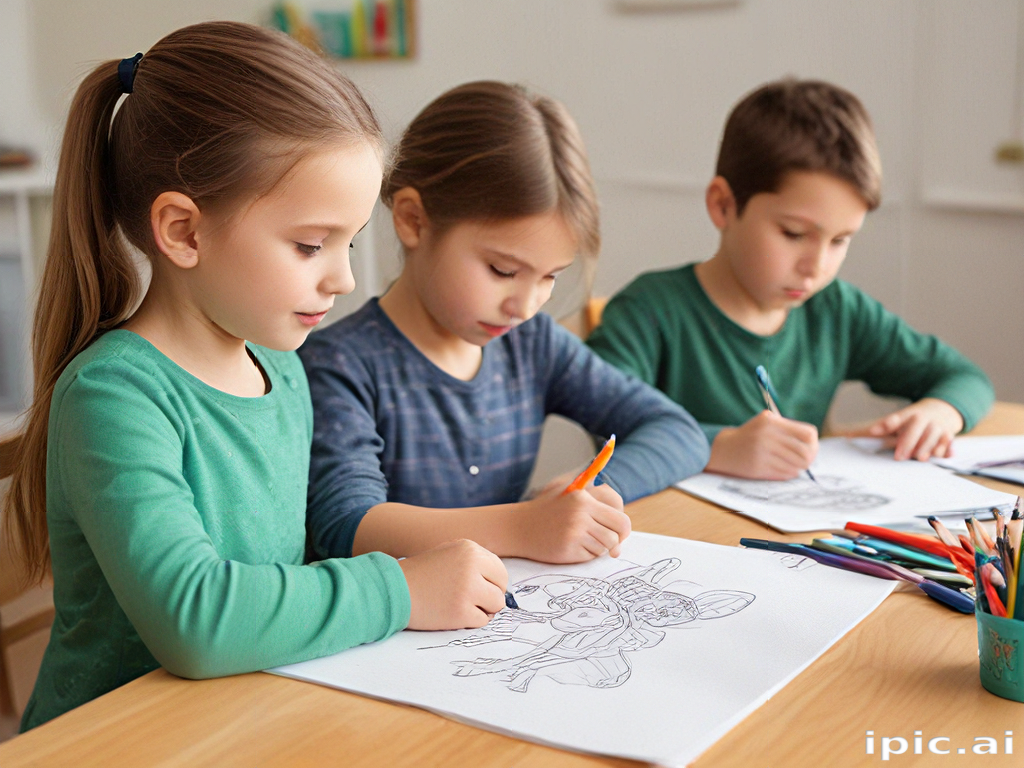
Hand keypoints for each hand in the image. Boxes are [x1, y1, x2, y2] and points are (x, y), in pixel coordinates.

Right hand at [398, 539, 506, 629]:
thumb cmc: (422, 574)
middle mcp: (471, 566)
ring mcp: (467, 589)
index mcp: (470, 549)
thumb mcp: (449, 553)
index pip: (500, 570)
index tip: (481, 588)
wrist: (394, 590)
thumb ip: (474, 562)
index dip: (493, 583)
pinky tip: (453, 614)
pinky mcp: (461, 612)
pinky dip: (471, 621)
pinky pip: (482, 621)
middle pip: (501, 588)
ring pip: (496, 605)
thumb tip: (501, 583)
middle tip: (471, 599)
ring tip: (462, 605)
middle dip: (490, 597)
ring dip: (483, 610)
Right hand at [512, 481, 629, 562]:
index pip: (620, 511)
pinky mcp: (569, 549)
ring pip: (607, 546)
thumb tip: (618, 514)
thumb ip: (594, 492)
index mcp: (583, 496)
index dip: (621, 525)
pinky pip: (592, 556)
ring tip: (583, 540)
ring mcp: (575, 532)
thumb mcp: (567, 490)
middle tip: (610, 543)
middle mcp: (581, 512)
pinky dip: (586, 554)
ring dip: (599, 547)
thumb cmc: (547, 509)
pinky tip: (571, 546)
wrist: (518, 527)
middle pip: (620, 531)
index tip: (617, 530)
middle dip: (617, 539)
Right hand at [706, 410, 817, 479]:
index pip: (808, 434)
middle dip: (809, 458)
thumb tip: (813, 444)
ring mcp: (762, 453)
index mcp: (771, 422)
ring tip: (795, 465)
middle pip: (805, 452)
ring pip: (796, 465)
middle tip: (806, 461)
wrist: (723, 449)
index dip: (813, 443)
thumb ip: (788, 428)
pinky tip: (784, 470)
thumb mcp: (766, 422)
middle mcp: (767, 436)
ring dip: (799, 467)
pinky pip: (785, 474)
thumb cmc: (751, 435)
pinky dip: (789, 473)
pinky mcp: (758, 467)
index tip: (810, 447)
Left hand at [847, 398, 962, 460]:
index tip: (876, 430)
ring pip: (934, 435)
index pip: (897, 418)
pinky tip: (945, 455)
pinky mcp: (949, 435)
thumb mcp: (897, 420)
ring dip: (928, 446)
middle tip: (899, 457)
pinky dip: (948, 447)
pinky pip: (949, 441)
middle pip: (916, 428)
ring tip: (921, 458)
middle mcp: (923, 419)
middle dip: (908, 442)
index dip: (887, 423)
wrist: (944, 408)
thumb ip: (878, 428)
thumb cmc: (914, 419)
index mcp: (908, 415)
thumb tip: (847, 436)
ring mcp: (937, 426)